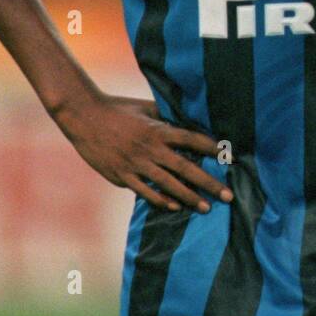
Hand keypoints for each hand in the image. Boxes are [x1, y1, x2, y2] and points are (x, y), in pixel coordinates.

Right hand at [55, 91, 232, 212]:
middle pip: (185, 168)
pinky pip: (144, 191)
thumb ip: (167, 117)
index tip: (231, 157)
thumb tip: (190, 119)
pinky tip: (174, 207)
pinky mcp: (120, 175)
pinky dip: (160, 200)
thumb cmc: (118, 109)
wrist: (83, 116)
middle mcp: (149, 148)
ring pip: (167, 184)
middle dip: (208, 182)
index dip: (213, 149)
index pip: (192, 140)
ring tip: (206, 207)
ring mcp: (134, 164)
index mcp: (158, 129)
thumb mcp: (146, 108)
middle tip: (228, 195)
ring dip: (188, 197)